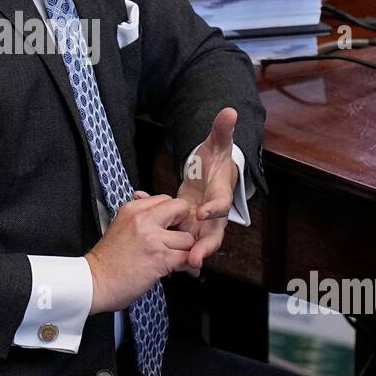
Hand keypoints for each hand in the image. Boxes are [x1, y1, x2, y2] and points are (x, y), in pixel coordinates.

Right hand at [84, 193, 193, 313]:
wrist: (95, 282)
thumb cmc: (107, 259)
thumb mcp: (120, 226)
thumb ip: (140, 217)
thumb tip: (160, 213)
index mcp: (133, 209)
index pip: (166, 199)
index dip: (172, 214)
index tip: (169, 227)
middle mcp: (143, 219)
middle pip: (181, 209)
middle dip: (183, 226)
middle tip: (177, 240)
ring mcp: (153, 238)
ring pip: (188, 238)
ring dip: (185, 250)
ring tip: (177, 259)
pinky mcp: (160, 259)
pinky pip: (187, 257)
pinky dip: (187, 266)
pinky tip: (180, 269)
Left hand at [175, 107, 238, 276]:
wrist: (209, 173)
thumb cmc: (216, 159)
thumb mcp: (219, 143)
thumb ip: (223, 129)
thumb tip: (230, 111)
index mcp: (221, 195)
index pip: (220, 204)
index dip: (213, 209)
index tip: (203, 211)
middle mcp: (212, 214)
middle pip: (211, 236)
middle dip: (202, 248)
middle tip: (192, 260)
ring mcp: (198, 223)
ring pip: (193, 244)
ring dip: (181, 253)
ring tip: (171, 264)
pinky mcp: (184, 226)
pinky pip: (174, 234)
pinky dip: (161, 234)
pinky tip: (145, 233)